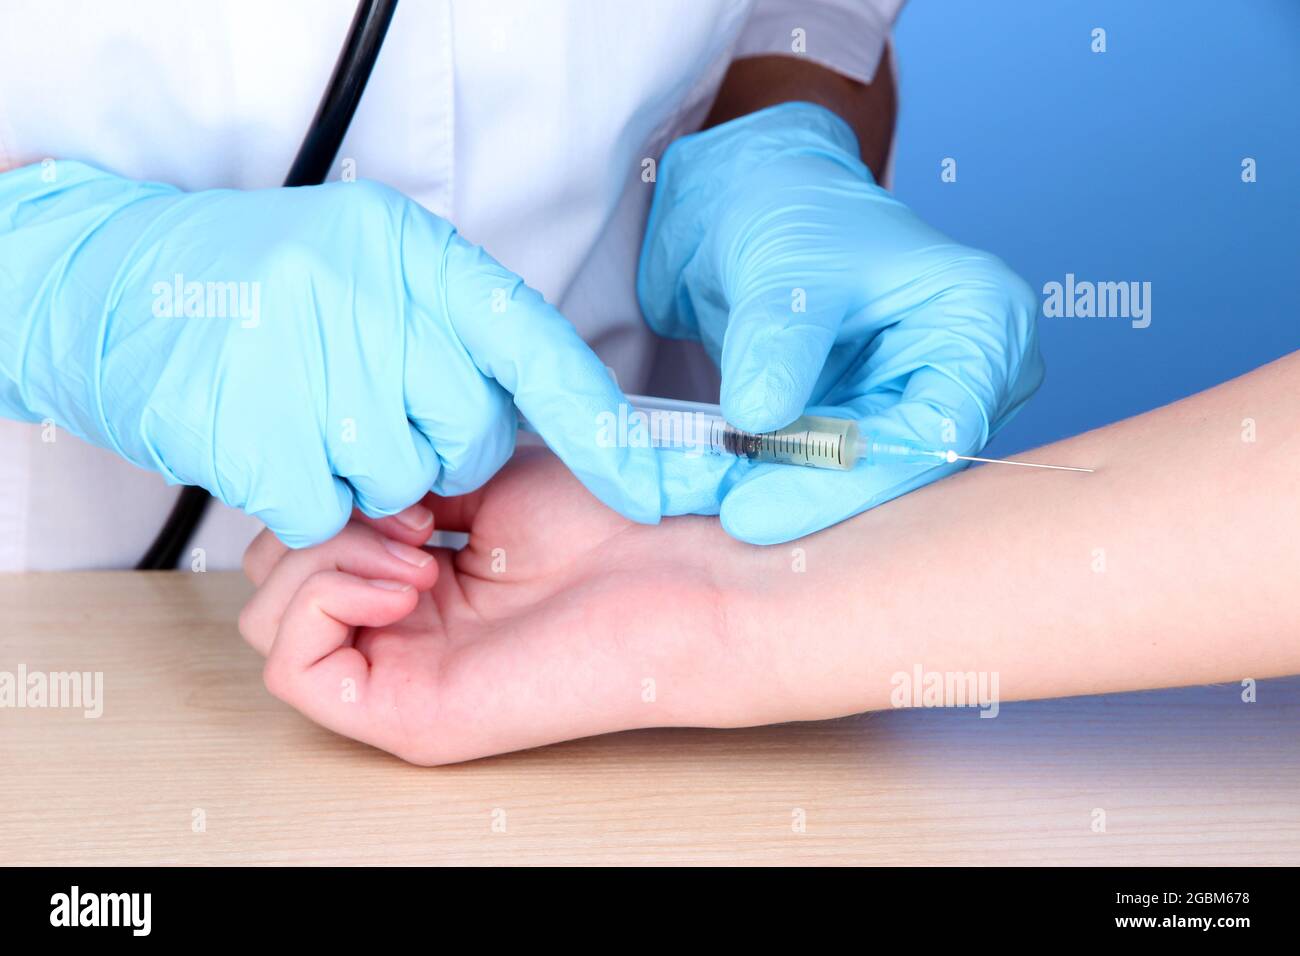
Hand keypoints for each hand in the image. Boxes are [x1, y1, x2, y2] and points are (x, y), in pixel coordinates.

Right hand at [0, 161, 658, 546]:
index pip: (536, 346)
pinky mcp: (245, 432)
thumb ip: (462, 328)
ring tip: (323, 429)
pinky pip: (322, 516)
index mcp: (411, 250)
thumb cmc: (277, 286)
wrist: (126, 285)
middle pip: (470, 437)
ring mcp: (298, 363)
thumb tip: (570, 413)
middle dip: (446, 457)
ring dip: (370, 483)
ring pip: (397, 485)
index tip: (648, 490)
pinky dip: (310, 504)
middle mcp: (362, 296)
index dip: (595, 426)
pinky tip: (282, 451)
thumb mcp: (382, 272)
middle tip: (390, 425)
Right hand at [239, 449, 773, 764]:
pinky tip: (407, 581)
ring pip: (268, 621)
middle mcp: (400, 628)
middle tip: (412, 517)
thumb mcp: (476, 476)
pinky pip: (294, 669)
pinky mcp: (405, 714)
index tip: (406, 472)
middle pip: (271, 579)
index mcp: (417, 575)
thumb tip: (327, 484)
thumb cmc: (609, 522)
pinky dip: (323, 602)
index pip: (302, 539)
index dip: (330, 491)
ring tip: (421, 552)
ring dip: (323, 560)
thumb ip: (393, 485)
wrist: (674, 566)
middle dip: (319, 521)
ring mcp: (399, 674)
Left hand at [638, 102, 1042, 542]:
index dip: (852, 479)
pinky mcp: (861, 429)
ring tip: (706, 496)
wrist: (753, 207)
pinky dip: (765, 480)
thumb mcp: (786, 265)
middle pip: (898, 470)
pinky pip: (818, 474)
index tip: (762, 507)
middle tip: (730, 516)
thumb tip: (758, 418)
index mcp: (984, 321)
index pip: (938, 431)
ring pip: (854, 482)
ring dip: (780, 493)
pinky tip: (712, 486)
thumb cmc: (796, 209)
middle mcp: (964, 376)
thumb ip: (777, 342)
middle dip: (810, 495)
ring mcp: (912, 407)